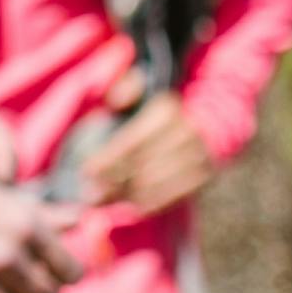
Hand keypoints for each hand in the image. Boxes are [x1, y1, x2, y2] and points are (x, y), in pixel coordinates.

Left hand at [80, 90, 216, 213]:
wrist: (205, 130)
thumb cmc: (159, 115)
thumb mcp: (144, 90)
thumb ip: (125, 88)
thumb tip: (115, 101)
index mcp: (167, 111)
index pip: (130, 142)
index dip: (105, 159)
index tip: (86, 171)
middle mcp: (186, 133)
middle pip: (140, 166)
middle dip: (112, 182)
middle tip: (91, 194)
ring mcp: (199, 157)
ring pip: (154, 185)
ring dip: (127, 195)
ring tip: (108, 199)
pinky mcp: (205, 177)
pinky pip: (172, 198)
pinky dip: (150, 204)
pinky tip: (134, 204)